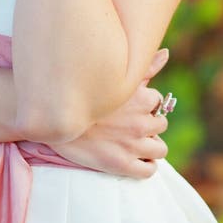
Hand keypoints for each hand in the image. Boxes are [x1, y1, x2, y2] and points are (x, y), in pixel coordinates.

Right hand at [48, 48, 170, 178]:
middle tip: (131, 123)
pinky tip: (133, 157)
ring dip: (150, 145)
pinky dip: (146, 165)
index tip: (133, 105)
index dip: (146, 104)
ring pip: (160, 149)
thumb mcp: (113, 74)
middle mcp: (140, 122)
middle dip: (150, 124)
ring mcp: (132, 145)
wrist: (54, 118)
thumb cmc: (83, 92)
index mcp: (141, 98)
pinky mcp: (122, 165)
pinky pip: (149, 170)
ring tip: (134, 141)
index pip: (158, 102)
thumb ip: (144, 66)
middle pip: (161, 125)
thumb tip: (167, 52)